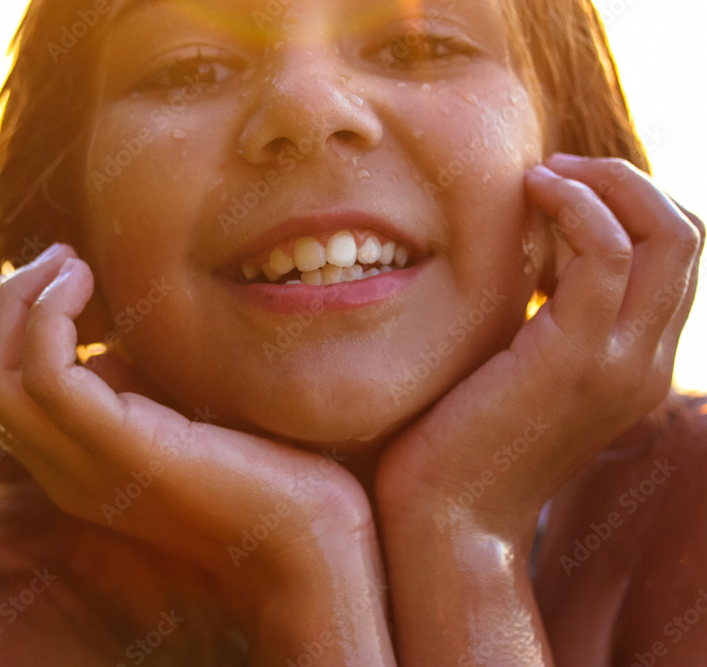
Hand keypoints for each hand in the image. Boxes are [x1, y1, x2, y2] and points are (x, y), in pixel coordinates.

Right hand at [0, 244, 395, 663]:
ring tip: (73, 265)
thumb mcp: (174, 413)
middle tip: (61, 260)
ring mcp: (85, 465)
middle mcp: (62, 469)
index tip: (65, 272)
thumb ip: (128, 384)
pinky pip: (45, 374)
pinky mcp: (123, 451)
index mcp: (72, 461)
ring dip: (20, 297)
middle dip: (3, 300)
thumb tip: (100, 339)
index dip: (8, 317)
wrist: (307, 540)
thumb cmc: (259, 468)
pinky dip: (50, 314)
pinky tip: (90, 282)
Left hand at [374, 154, 703, 538]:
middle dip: (628, 181)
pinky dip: (576, 205)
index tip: (563, 187)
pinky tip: (530, 193)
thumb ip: (540, 321)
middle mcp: (645, 364)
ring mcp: (619, 363)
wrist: (445, 520)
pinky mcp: (574, 359)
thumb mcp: (512, 371)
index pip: (674, 261)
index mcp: (633, 366)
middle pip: (688, 237)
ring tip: (541, 176)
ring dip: (605, 182)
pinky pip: (607, 252)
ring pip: (667, 234)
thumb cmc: (458, 443)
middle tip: (558, 168)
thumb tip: (529, 259)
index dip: (631, 206)